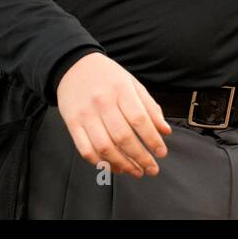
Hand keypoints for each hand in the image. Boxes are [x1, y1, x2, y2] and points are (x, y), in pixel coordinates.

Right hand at [55, 52, 171, 177]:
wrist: (73, 66)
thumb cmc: (107, 76)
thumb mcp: (132, 83)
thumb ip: (150, 107)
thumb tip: (165, 131)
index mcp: (121, 90)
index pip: (139, 119)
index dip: (152, 139)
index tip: (161, 153)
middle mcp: (102, 102)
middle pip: (123, 137)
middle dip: (140, 157)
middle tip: (152, 168)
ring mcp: (85, 114)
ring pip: (104, 147)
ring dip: (123, 164)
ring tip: (135, 171)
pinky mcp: (72, 124)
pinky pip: (86, 150)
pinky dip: (100, 163)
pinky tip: (114, 167)